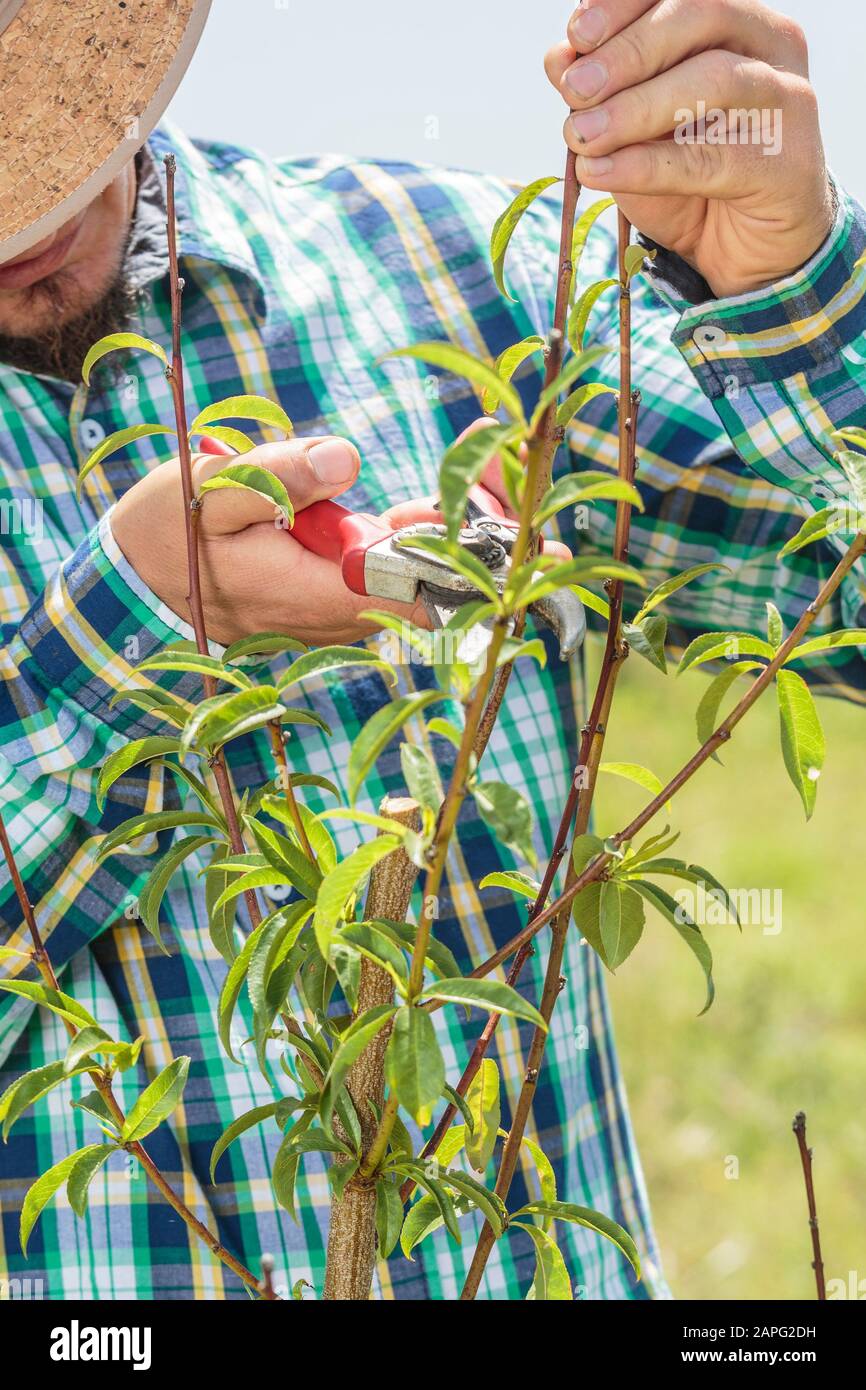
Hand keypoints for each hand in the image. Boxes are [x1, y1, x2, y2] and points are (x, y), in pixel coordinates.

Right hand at [111, 436, 434, 646]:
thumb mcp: (212, 483)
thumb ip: (280, 474)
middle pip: (410, 600)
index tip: (454, 508)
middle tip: (457, 493)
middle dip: (437, 548)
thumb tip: (346, 458)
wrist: (130, 574)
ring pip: (394, 600)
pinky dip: (390, 565)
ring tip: (435, 502)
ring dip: (416, 554)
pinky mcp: (313, 622)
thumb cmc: (169, 524)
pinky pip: (370, 598)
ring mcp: (317, 630)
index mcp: (301, 595)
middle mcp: (318, 626)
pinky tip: (393, 525)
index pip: (402, 596)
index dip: (441, 556)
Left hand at [544, 1, 833, 296]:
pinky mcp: (788, 164)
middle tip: (575, 89)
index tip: (576, 33)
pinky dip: (646, 165)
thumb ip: (603, 92)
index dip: (626, 5)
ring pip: (714, 80)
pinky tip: (599, 173)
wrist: (746, 250)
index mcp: (737, 20)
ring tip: (581, 136)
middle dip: (629, 51)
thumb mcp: (635, 130)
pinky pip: (711, 158)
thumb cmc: (692, 177)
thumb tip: (559, 58)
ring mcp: (788, 101)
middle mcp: (771, 47)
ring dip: (636, 108)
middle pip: (703, 18)